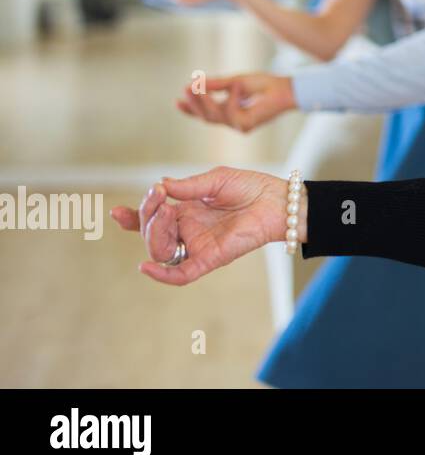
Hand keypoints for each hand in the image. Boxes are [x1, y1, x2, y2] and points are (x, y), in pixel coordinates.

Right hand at [109, 167, 298, 285]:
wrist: (278, 201)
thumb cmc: (251, 188)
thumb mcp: (215, 179)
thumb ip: (188, 186)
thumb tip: (161, 185)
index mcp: (185, 211)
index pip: (151, 218)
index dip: (132, 218)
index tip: (115, 212)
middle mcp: (187, 230)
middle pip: (151, 234)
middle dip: (146, 216)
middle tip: (158, 197)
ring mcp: (196, 245)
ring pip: (160, 251)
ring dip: (153, 233)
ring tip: (165, 212)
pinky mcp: (209, 258)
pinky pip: (180, 273)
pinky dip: (162, 275)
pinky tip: (145, 267)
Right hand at [177, 72, 296, 132]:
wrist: (285, 89)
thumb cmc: (264, 84)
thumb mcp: (235, 81)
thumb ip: (216, 84)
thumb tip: (193, 83)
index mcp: (228, 110)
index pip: (205, 112)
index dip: (190, 109)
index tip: (177, 101)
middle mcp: (232, 120)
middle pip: (206, 117)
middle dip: (194, 104)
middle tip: (185, 90)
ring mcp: (239, 125)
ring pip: (214, 116)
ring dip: (205, 100)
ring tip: (199, 85)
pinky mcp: (247, 125)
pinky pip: (231, 113)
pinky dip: (233, 98)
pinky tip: (238, 85)